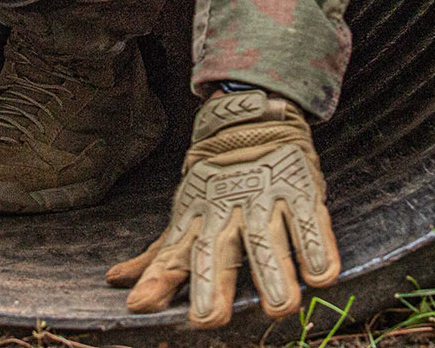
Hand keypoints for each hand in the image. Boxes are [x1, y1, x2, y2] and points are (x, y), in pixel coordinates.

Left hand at [108, 90, 340, 327]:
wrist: (253, 115)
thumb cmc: (216, 181)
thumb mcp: (186, 213)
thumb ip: (159, 257)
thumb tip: (116, 282)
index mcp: (195, 218)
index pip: (171, 254)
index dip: (157, 280)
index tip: (140, 305)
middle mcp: (226, 211)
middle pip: (217, 251)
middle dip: (212, 284)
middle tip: (209, 319)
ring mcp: (264, 198)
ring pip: (266, 239)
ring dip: (273, 274)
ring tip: (279, 307)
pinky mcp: (300, 189)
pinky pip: (309, 222)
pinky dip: (316, 248)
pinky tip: (318, 276)